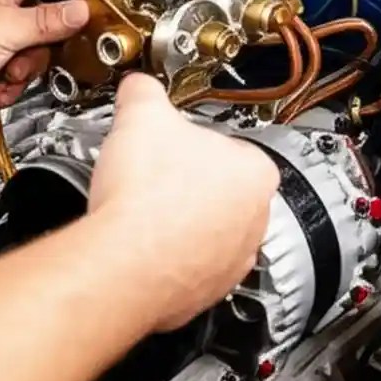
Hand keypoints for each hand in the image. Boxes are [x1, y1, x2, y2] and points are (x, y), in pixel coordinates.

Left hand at [0, 0, 88, 125]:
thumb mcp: (6, 29)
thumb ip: (49, 21)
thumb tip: (80, 11)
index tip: (92, 4)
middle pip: (47, 17)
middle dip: (46, 43)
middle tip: (39, 51)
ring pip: (34, 49)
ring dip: (27, 68)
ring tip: (8, 73)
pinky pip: (18, 70)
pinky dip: (12, 83)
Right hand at [90, 74, 279, 331]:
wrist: (124, 262)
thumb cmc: (146, 198)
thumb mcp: (142, 115)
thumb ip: (145, 92)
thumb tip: (137, 87)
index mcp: (256, 172)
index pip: (230, 145)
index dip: (194, 140)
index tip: (171, 142)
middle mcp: (256, 222)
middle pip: (222, 189)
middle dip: (188, 182)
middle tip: (154, 175)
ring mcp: (232, 262)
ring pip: (207, 231)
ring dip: (179, 221)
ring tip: (143, 209)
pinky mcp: (205, 293)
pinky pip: (188, 268)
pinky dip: (167, 257)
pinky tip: (139, 242)